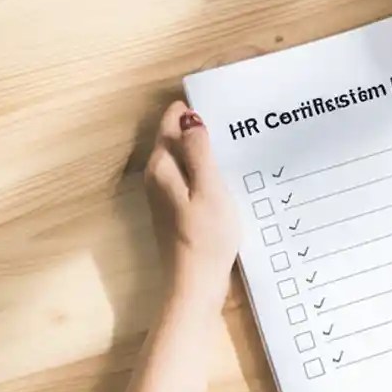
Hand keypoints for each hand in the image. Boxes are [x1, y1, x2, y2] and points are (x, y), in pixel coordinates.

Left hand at [144, 101, 239, 313]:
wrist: (195, 283)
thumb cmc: (207, 237)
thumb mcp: (210, 189)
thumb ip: (199, 151)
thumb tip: (190, 117)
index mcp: (162, 165)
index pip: (171, 120)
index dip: (195, 111)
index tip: (225, 108)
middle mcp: (155, 175)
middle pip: (175, 137)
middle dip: (199, 127)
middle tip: (236, 125)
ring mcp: (162, 192)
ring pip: (181, 156)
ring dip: (203, 148)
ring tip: (236, 144)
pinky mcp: (173, 207)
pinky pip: (187, 174)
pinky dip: (203, 168)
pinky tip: (225, 174)